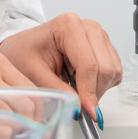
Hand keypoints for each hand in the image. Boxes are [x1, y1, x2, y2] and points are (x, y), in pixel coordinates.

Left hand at [0, 13, 121, 122]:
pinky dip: (102, 84)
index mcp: (68, 26)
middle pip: (105, 69)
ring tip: (75, 88)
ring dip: (98, 88)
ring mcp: (99, 35)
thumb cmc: (24, 53)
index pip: (89, 65)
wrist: (23, 46)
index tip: (87, 112)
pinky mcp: (104, 46)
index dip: (89, 92)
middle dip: (94, 92)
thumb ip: (58, 90)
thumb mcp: (33, 74)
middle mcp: (88, 27)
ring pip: (113, 71)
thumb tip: (79, 108)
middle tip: (77, 104)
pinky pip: (115, 71)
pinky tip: (82, 81)